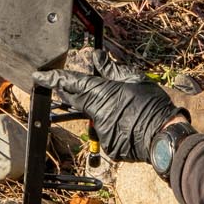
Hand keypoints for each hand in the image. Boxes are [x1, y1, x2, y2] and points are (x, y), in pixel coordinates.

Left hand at [45, 53, 186, 162]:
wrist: (165, 135)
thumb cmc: (153, 105)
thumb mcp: (135, 79)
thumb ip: (111, 70)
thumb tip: (97, 58)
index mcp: (103, 93)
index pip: (72, 83)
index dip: (54, 78)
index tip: (39, 76)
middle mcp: (97, 113)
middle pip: (77, 99)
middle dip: (69, 91)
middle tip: (63, 84)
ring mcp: (101, 131)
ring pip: (93, 116)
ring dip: (100, 109)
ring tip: (123, 107)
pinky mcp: (108, 145)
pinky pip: (104, 131)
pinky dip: (111, 124)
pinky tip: (127, 122)